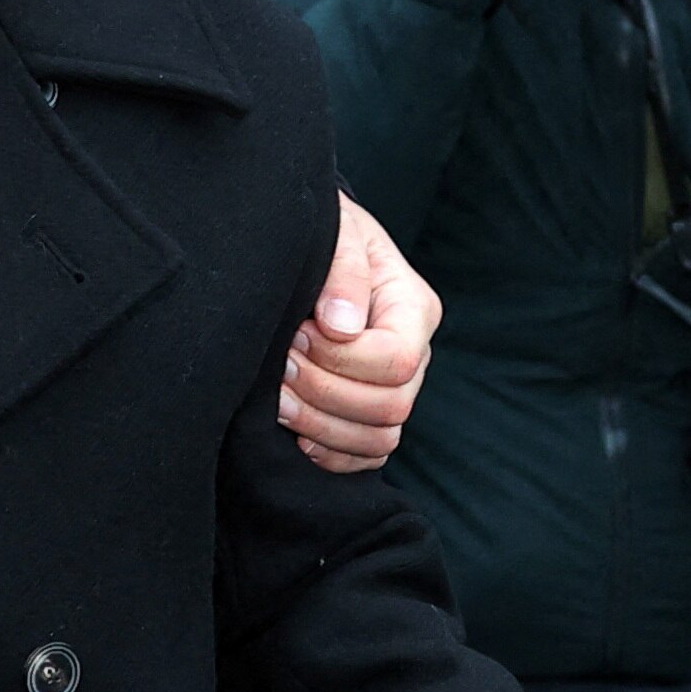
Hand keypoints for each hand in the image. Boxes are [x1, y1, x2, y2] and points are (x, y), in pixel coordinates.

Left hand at [284, 192, 435, 471]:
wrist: (306, 248)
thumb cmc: (325, 236)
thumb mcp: (337, 233)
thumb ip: (343, 272)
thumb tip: (341, 324)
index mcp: (413, 308)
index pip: (396, 360)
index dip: (341, 358)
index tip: (298, 332)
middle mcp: (413, 354)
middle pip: (390, 406)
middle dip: (324, 391)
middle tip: (280, 364)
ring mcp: (394, 389)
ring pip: (380, 439)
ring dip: (320, 425)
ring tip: (277, 396)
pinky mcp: (368, 414)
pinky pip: (367, 457)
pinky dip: (330, 455)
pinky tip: (295, 434)